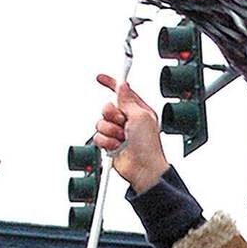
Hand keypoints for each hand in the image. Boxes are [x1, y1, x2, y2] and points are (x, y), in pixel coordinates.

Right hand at [94, 74, 167, 193]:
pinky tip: (117, 147)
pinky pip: (98, 137)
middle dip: (112, 115)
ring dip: (111, 131)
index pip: (122, 92)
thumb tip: (122, 85)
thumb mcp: (141, 116)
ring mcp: (118, 133)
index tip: (100, 78)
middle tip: (122, 124)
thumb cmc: (149, 146)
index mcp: (138, 111)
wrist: (143, 169)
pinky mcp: (110, 144)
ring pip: (100, 122)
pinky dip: (106, 142)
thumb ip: (128, 99)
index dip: (111, 83)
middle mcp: (128, 121)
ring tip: (122, 139)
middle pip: (107, 107)